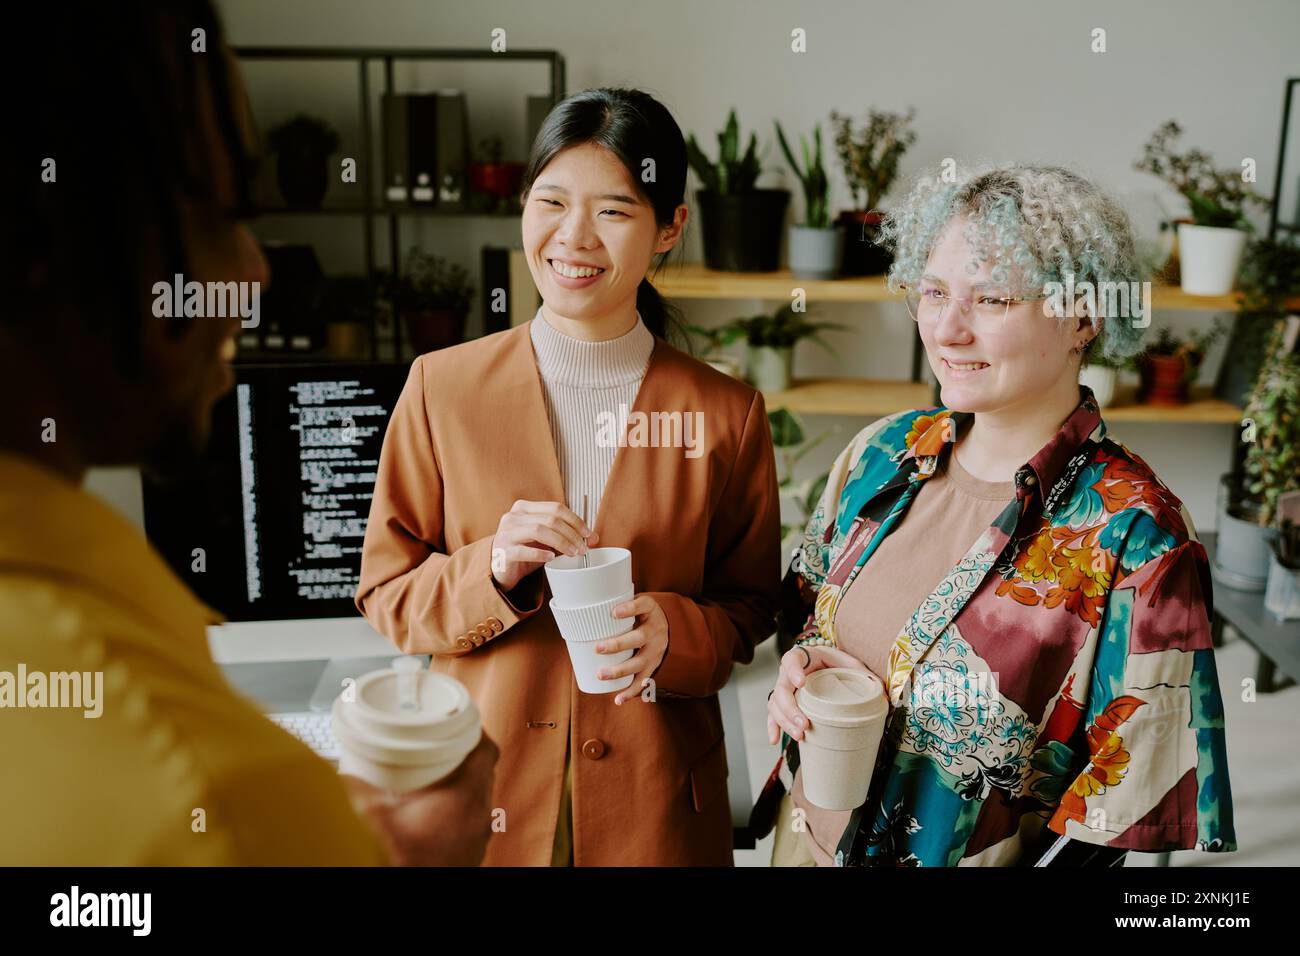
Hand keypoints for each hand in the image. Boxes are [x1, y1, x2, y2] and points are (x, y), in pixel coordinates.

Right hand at [341, 733, 498, 865]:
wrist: (403, 892)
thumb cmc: (398, 861)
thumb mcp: (370, 814)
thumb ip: (355, 783)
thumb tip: (340, 766)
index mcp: (466, 799)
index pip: (486, 750)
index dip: (475, 730)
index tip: (461, 721)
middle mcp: (479, 818)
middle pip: (483, 772)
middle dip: (463, 756)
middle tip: (440, 746)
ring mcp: (477, 839)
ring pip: (478, 798)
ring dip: (460, 785)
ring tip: (435, 777)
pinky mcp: (469, 855)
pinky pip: (471, 822)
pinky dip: (456, 811)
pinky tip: (432, 812)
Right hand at [490, 499, 598, 591]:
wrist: (500, 569)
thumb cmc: (524, 551)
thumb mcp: (546, 540)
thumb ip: (566, 535)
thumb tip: (594, 538)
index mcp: (524, 508)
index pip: (555, 508)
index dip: (575, 520)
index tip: (588, 534)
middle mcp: (513, 517)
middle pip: (550, 519)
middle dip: (571, 533)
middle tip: (583, 548)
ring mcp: (506, 533)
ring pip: (539, 530)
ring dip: (560, 542)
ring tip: (572, 553)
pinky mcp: (503, 552)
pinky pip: (524, 551)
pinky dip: (541, 554)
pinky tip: (551, 559)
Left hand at [595, 593, 668, 705]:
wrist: (666, 626)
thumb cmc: (639, 613)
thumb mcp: (634, 603)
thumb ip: (613, 605)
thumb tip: (578, 609)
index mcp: (650, 611)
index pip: (643, 606)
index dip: (630, 609)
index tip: (614, 612)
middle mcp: (655, 631)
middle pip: (638, 639)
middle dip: (617, 645)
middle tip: (597, 648)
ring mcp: (656, 651)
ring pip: (639, 663)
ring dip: (619, 670)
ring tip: (600, 674)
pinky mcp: (653, 666)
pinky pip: (643, 681)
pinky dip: (630, 692)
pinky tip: (618, 699)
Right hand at [766, 644, 869, 744]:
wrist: (830, 667)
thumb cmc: (839, 664)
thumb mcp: (849, 662)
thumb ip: (861, 672)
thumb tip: (879, 689)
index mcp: (805, 657)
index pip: (792, 659)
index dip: (793, 670)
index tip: (801, 683)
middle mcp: (790, 673)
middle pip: (781, 688)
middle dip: (791, 709)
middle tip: (804, 724)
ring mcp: (786, 688)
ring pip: (776, 704)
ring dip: (785, 721)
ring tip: (800, 736)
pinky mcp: (785, 703)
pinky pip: (773, 714)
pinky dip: (773, 727)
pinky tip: (775, 739)